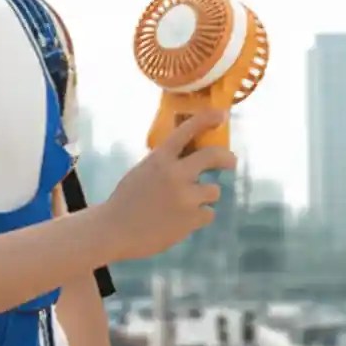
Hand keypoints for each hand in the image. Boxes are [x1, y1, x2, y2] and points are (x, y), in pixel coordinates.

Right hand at [98, 109, 236, 261]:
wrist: (114, 230)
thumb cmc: (126, 200)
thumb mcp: (143, 171)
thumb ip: (165, 164)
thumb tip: (190, 158)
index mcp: (160, 158)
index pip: (187, 130)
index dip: (207, 119)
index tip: (221, 115)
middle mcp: (176, 174)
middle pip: (213, 156)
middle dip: (227, 158)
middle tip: (231, 162)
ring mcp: (186, 197)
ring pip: (214, 191)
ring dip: (205, 196)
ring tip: (187, 205)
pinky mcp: (192, 219)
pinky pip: (208, 214)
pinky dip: (199, 217)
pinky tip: (181, 222)